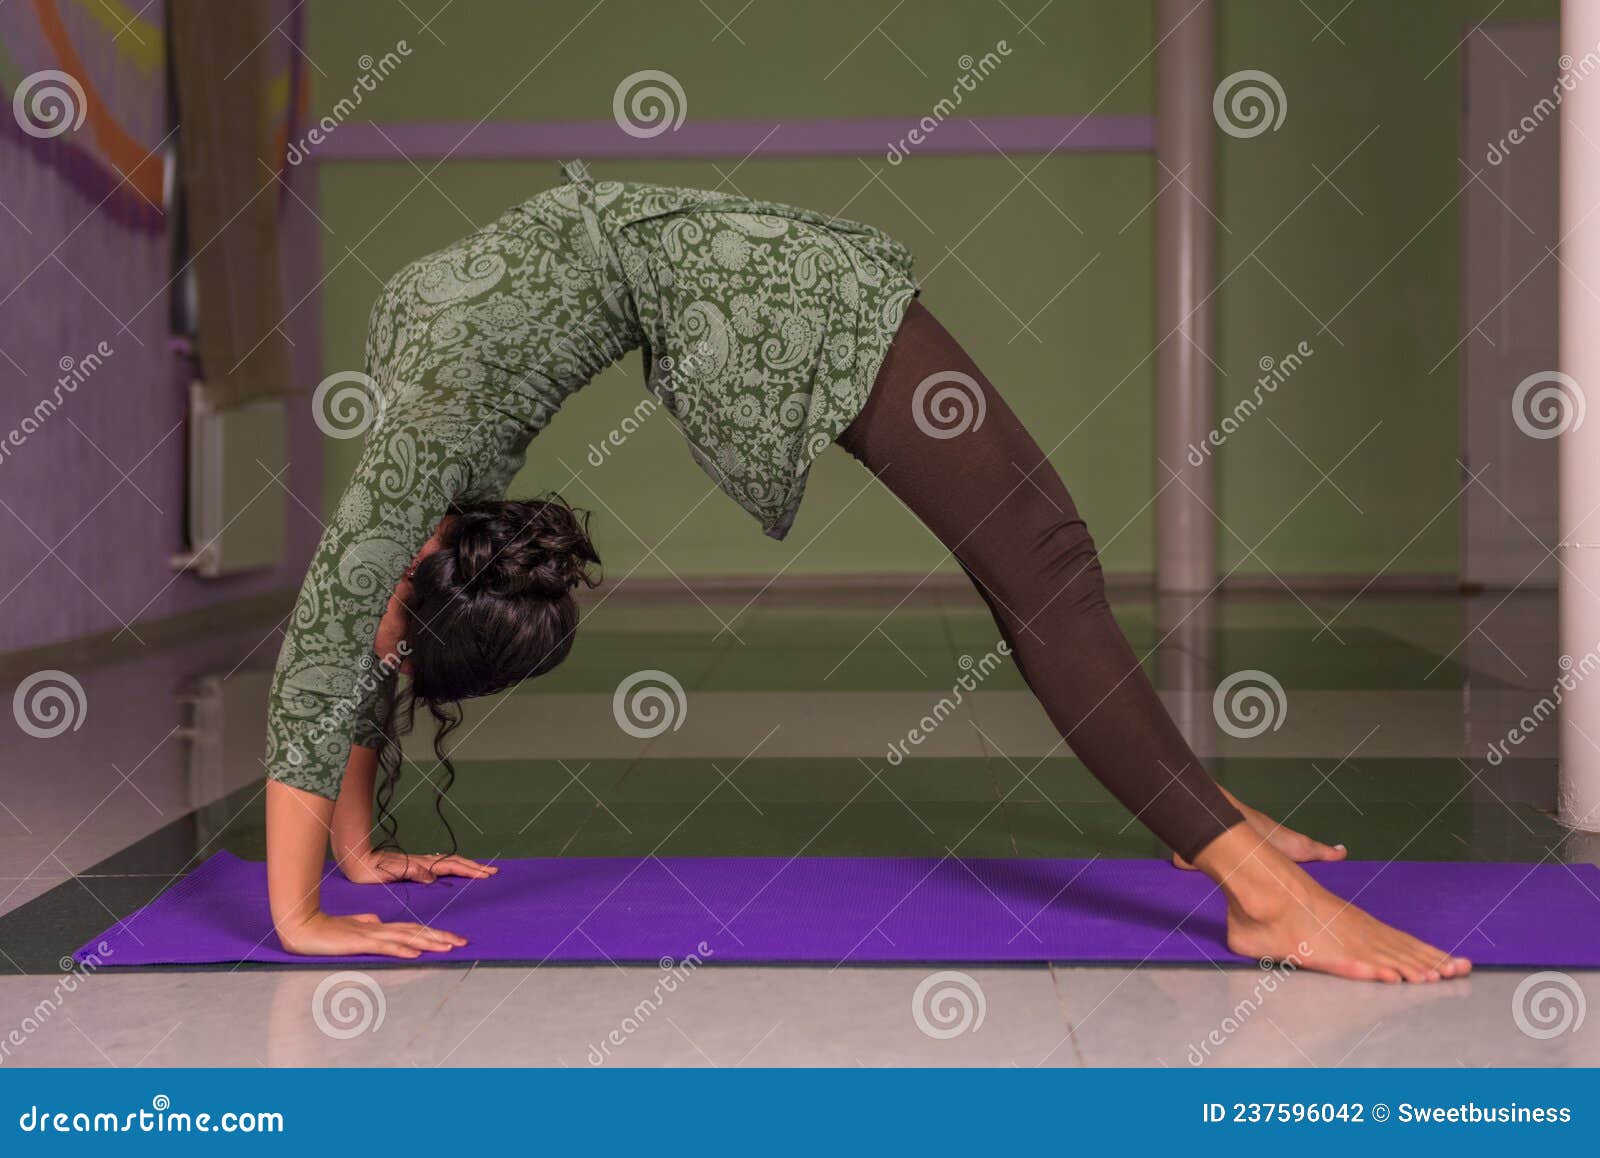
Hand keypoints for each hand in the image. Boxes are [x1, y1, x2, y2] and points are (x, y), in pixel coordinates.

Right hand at [276, 911, 466, 958]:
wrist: (301, 926)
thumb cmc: (324, 929)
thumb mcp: (350, 928)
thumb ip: (365, 924)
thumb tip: (377, 920)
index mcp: (379, 927)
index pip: (412, 930)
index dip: (433, 934)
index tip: (453, 939)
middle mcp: (379, 929)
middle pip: (416, 932)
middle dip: (441, 938)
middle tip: (463, 942)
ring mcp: (369, 935)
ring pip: (406, 938)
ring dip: (428, 942)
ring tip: (448, 946)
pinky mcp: (358, 943)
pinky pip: (384, 946)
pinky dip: (401, 950)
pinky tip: (415, 953)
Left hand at [337, 848, 498, 885]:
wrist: (358, 861)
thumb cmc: (371, 869)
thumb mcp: (390, 872)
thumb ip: (412, 872)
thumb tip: (432, 876)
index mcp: (421, 865)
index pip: (451, 867)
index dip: (469, 870)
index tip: (486, 874)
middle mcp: (423, 863)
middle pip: (454, 862)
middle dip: (474, 867)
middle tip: (492, 872)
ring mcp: (420, 863)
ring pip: (448, 863)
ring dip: (466, 866)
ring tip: (479, 869)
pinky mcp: (414, 866)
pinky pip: (440, 866)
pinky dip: (453, 866)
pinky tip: (453, 869)